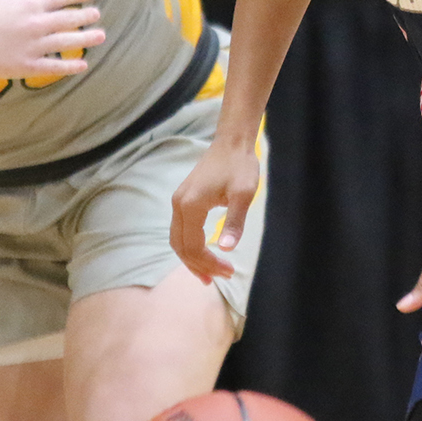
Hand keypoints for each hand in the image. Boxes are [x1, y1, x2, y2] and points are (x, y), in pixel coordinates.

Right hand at [0, 0, 104, 79]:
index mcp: (29, 4)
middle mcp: (35, 23)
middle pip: (68, 19)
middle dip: (86, 16)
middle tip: (96, 14)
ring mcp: (33, 45)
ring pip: (66, 42)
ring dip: (86, 39)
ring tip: (100, 35)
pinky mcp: (27, 65)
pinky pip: (53, 66)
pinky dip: (70, 66)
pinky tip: (82, 65)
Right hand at [171, 138, 261, 282]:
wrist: (232, 142)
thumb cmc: (240, 166)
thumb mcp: (243, 195)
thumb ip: (235, 222)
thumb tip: (227, 249)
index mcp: (191, 206)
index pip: (193, 246)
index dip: (209, 263)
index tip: (228, 272)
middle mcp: (179, 205)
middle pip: (180, 247)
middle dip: (199, 266)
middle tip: (220, 278)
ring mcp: (178, 201)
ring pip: (177, 240)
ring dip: (192, 258)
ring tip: (209, 274)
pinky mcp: (183, 198)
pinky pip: (180, 230)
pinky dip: (190, 245)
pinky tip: (203, 253)